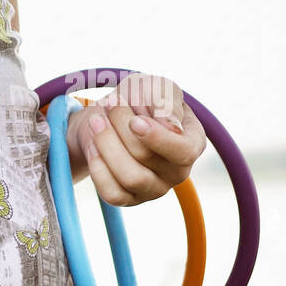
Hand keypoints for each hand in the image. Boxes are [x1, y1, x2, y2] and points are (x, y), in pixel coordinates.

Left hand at [66, 74, 205, 205]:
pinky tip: (93, 146)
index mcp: (192, 142)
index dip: (158, 138)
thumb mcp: (154, 86)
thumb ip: (166, 100)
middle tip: (110, 103)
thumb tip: (171, 126)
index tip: (134, 121)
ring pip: (130, 176)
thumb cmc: (141, 98)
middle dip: (121, 124)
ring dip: (106, 144)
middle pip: (147, 157)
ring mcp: (155, 188)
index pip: (184, 151)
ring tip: (96, 120)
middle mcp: (178, 171)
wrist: (112, 113)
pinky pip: (112, 194)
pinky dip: (98, 168)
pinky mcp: (130, 198)